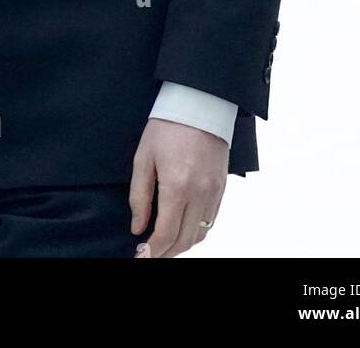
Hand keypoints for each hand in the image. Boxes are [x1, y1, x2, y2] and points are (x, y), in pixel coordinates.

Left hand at [129, 118, 226, 257]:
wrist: (199, 103)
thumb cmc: (167, 126)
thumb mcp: (144, 157)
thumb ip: (139, 196)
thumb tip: (137, 227)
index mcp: (177, 186)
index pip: (166, 234)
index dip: (152, 251)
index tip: (141, 256)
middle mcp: (200, 193)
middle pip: (185, 240)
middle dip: (166, 253)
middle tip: (150, 254)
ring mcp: (214, 191)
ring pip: (200, 234)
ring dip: (182, 245)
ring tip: (164, 245)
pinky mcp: (222, 187)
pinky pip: (211, 220)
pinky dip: (196, 231)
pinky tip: (182, 229)